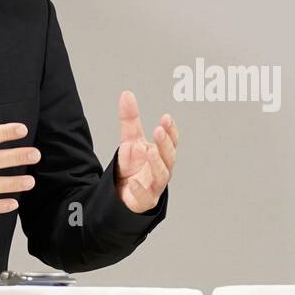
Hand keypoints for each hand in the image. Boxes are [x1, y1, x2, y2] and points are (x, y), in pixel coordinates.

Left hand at [115, 90, 177, 212]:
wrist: (123, 194)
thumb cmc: (133, 166)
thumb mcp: (130, 140)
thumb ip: (130, 119)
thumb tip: (127, 94)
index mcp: (162, 154)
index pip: (171, 141)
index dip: (170, 131)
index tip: (165, 118)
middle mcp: (162, 169)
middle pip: (169, 157)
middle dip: (165, 143)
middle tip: (159, 129)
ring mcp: (155, 186)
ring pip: (161, 175)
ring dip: (156, 163)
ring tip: (149, 151)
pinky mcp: (145, 201)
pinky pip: (145, 197)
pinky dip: (141, 190)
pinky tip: (134, 182)